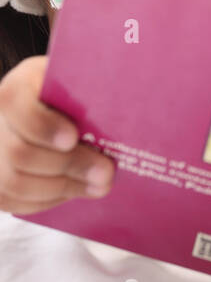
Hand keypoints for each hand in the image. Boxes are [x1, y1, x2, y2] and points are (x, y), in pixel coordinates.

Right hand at [0, 55, 114, 214]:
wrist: (52, 110)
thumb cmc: (74, 92)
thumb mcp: (81, 80)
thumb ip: (92, 90)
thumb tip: (126, 106)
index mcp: (18, 87)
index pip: (14, 102)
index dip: (42, 125)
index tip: (73, 137)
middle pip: (19, 151)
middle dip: (68, 165)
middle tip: (106, 172)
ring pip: (15, 182)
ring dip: (63, 188)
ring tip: (100, 185)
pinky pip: (14, 201)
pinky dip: (49, 200)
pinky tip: (76, 191)